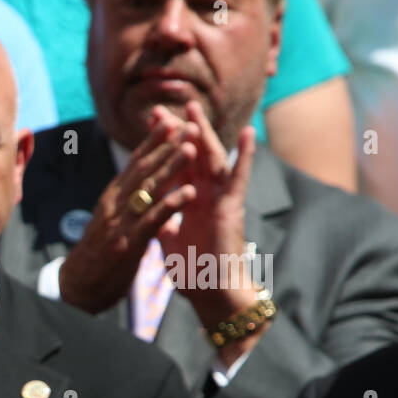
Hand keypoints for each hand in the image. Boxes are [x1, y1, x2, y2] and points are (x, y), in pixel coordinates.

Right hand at [59, 106, 198, 313]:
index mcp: (112, 198)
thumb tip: (139, 183)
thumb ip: (125, 202)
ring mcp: (119, 223)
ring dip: (171, 168)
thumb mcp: (111, 221)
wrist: (79, 286)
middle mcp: (113, 204)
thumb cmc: (99, 254)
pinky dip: (171, 205)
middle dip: (166, 146)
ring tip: (191, 149)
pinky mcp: (127, 243)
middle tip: (188, 125)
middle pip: (142, 170)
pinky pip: (152, 220)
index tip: (171, 122)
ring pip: (148, 190)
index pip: (134, 164)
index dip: (153, 142)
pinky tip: (188, 193)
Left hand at [158, 101, 258, 326]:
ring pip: (211, 159)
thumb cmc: (192, 266)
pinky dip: (244, 156)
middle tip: (160, 109)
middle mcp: (203, 193)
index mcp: (188, 198)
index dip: (163, 144)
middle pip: (189, 155)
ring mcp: (219, 198)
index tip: (149, 123)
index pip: (174, 164)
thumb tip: (151, 209)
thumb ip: (162, 219)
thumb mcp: (168, 237)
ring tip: (194, 110)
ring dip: (203, 134)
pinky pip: (239, 178)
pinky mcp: (232, 207)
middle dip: (176, 132)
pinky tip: (248, 133)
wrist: (208, 289)